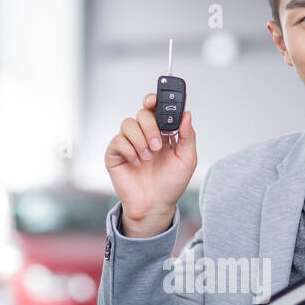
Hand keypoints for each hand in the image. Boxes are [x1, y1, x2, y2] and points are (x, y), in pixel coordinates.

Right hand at [104, 93, 196, 236]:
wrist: (156, 205)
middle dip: (150, 127)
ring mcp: (129, 143)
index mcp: (162, 132)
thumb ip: (188, 136)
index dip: (154, 100)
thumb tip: (187, 114)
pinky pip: (118, 140)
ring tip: (148, 158)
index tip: (156, 100)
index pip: (155, 109)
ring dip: (140, 140)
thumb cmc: (171, 184)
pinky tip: (137, 163)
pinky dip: (129, 150)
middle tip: (158, 145)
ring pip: (128, 124)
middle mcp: (144, 135)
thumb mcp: (187, 159)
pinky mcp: (116, 154)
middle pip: (142, 113)